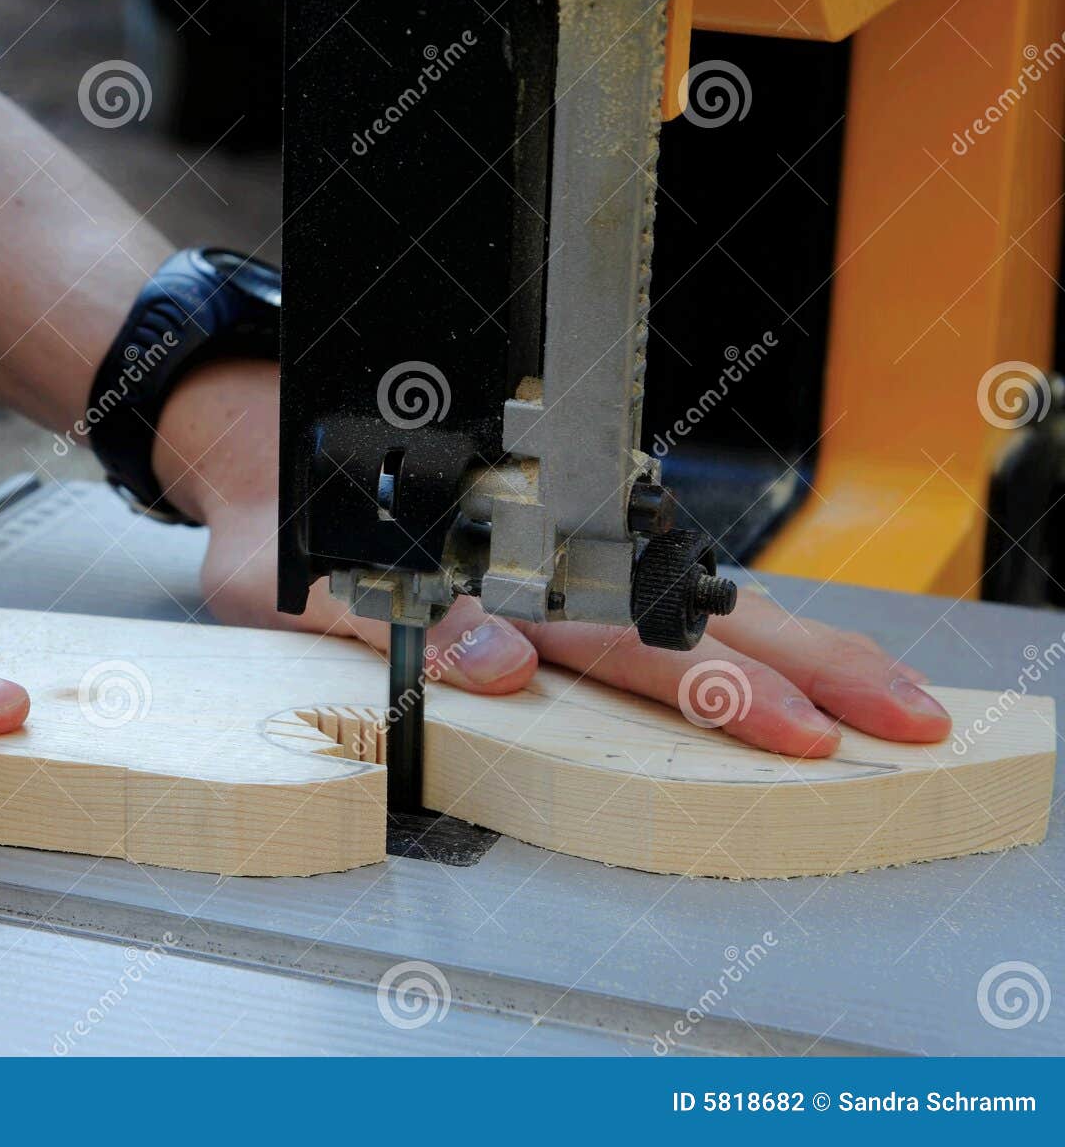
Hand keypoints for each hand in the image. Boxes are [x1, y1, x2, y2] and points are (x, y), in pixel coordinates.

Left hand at [153, 366, 949, 758]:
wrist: (268, 435)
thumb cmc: (288, 519)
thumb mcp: (304, 581)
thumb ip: (400, 623)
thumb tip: (507, 668)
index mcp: (500, 568)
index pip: (631, 640)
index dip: (720, 689)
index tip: (794, 731)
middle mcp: (551, 550)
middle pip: (702, 615)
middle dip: (809, 672)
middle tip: (898, 725)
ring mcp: (568, 543)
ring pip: (707, 595)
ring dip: (804, 648)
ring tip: (884, 695)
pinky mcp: (568, 542)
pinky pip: (674, 585)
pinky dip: (752, 623)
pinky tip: (804, 657)